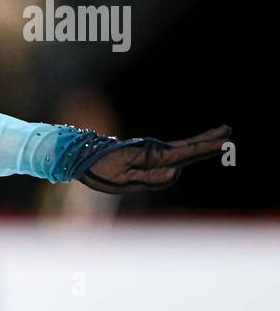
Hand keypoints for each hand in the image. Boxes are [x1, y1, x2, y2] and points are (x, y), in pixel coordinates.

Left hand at [78, 124, 231, 193]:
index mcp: (152, 157)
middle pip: (186, 146)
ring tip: (218, 136)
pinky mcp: (145, 154)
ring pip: (180, 147)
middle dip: (207, 140)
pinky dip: (186, 148)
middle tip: (228, 130)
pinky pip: (171, 151)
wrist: (81, 157)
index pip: (185, 153)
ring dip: (200, 142)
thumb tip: (177, 172)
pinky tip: (190, 149)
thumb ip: (152, 177)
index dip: (206, 148)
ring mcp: (150, 151)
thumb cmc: (101, 171)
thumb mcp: (124, 179)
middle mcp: (154, 151)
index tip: (224, 142)